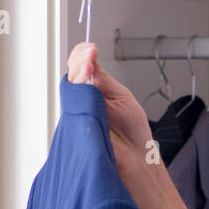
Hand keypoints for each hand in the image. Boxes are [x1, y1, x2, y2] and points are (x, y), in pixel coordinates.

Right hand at [66, 42, 151, 167]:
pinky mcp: (75, 126)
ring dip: (79, 73)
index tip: (91, 49)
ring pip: (70, 87)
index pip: (82, 66)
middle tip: (90, 55)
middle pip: (73, 74)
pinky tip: (85, 83)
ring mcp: (78, 112)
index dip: (83, 55)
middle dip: (80, 60)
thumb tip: (91, 57)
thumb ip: (104, 80)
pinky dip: (78, 92)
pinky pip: (71, 107)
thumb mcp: (122, 97)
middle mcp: (84, 100)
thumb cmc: (132, 133)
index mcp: (96, 90)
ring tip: (89, 66)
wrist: (138, 160)